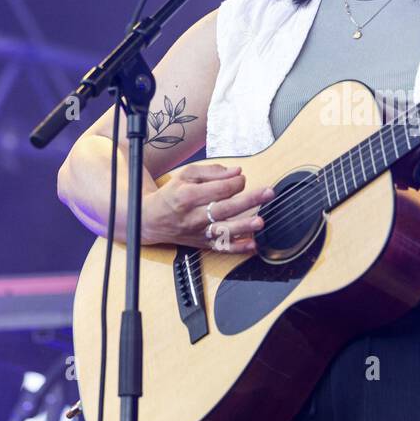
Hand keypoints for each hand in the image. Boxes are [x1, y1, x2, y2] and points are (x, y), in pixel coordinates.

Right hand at [141, 163, 274, 251]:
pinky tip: (253, 245)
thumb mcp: (185, 175)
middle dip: (249, 200)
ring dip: (243, 227)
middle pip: (224, 208)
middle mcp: (193, 216)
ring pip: (223, 231)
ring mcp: (198, 232)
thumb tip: (237, 171)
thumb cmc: (171, 194)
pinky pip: (222, 248)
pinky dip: (238, 249)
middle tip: (268, 193)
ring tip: (259, 222)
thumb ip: (212, 171)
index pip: (218, 189)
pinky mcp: (202, 244)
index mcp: (187, 196)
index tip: (242, 179)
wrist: (151, 220)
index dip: (235, 182)